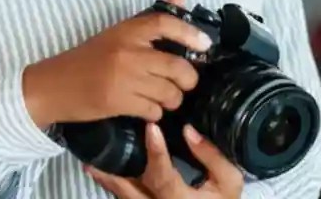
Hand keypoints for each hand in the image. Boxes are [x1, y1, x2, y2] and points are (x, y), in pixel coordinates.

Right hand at [23, 0, 206, 126]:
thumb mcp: (116, 35)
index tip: (205, 45)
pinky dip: (155, 112)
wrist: (54, 86)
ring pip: (169, 92)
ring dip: (172, 99)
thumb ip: (149, 22)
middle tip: (184, 83)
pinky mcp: (118, 102)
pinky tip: (146, 108)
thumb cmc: (87, 59)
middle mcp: (127, 52)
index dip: (190, 33)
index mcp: (126, 31)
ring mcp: (123, 78)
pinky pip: (154, 110)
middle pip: (176, 66)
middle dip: (188, 79)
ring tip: (164, 98)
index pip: (164, 24)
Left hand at [84, 122, 244, 197]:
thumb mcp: (229, 182)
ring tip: (91, 165)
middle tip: (97, 155)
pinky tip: (103, 172)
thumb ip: (212, 157)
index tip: (152, 128)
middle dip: (114, 175)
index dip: (157, 154)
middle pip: (132, 194)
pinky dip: (115, 187)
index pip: (164, 178)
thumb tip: (189, 130)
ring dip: (108, 182)